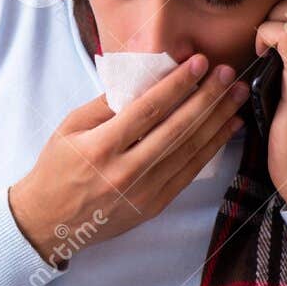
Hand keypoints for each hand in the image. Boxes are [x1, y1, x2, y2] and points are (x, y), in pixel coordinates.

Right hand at [8, 54, 249, 264]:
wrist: (49, 222)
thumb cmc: (56, 169)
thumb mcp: (69, 128)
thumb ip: (106, 104)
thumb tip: (145, 80)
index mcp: (100, 147)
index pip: (148, 110)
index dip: (177, 85)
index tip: (200, 63)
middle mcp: (125, 171)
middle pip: (176, 129)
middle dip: (207, 98)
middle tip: (228, 74)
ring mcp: (143, 191)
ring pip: (188, 151)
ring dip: (217, 120)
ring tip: (237, 95)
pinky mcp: (154, 205)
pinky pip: (189, 172)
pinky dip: (211, 148)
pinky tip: (227, 127)